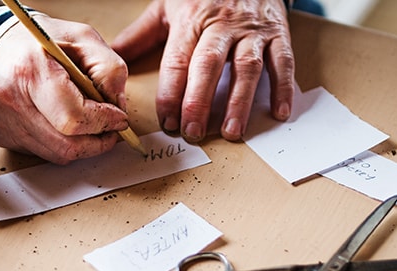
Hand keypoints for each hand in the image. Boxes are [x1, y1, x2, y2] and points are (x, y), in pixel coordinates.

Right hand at [0, 17, 130, 163]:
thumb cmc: (39, 40)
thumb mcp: (83, 38)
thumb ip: (109, 69)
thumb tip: (118, 106)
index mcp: (31, 70)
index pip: (74, 118)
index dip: (103, 122)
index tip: (118, 118)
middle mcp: (11, 100)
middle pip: (67, 145)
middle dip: (97, 141)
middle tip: (110, 129)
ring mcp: (3, 122)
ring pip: (57, 154)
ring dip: (81, 144)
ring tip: (89, 123)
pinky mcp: (0, 135)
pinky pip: (41, 152)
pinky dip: (59, 142)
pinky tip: (59, 121)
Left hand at [112, 0, 294, 142]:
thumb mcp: (168, 6)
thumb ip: (141, 34)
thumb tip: (112, 57)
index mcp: (191, 21)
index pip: (177, 61)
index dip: (171, 93)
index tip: (167, 120)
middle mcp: (222, 26)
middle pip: (209, 66)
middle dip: (199, 101)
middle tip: (193, 131)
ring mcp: (251, 30)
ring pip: (246, 67)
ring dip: (239, 101)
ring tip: (232, 131)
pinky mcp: (278, 32)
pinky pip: (282, 61)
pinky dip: (283, 87)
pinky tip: (279, 112)